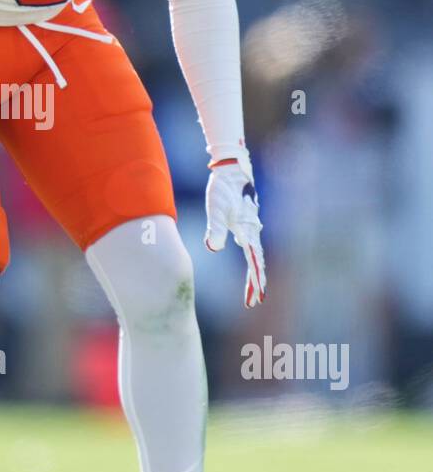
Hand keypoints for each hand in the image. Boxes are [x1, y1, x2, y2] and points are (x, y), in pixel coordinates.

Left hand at [204, 156, 265, 307]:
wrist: (231, 169)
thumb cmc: (223, 188)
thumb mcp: (216, 208)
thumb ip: (216, 228)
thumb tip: (213, 248)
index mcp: (247, 231)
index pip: (253, 263)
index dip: (255, 282)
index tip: (257, 298)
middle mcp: (252, 231)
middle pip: (257, 262)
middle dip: (256, 283)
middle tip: (254, 302)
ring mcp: (250, 226)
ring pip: (256, 254)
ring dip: (255, 272)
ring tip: (254, 288)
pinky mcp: (245, 221)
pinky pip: (251, 244)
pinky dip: (252, 257)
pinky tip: (250, 256)